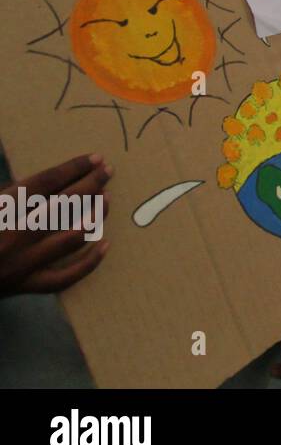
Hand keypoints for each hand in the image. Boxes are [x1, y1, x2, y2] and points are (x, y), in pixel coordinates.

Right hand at [0, 153, 110, 297]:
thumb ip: (10, 195)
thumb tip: (50, 180)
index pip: (44, 183)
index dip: (72, 168)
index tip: (94, 158)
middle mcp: (12, 236)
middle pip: (63, 205)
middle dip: (90, 185)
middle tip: (108, 171)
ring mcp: (22, 264)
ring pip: (71, 237)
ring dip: (94, 216)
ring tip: (107, 199)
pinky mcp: (26, 286)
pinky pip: (65, 277)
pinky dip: (89, 261)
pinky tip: (106, 244)